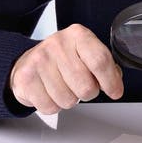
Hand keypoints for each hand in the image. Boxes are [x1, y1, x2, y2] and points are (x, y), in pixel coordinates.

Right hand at [9, 24, 123, 113]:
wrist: (28, 62)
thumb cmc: (62, 59)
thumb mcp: (86, 53)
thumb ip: (104, 65)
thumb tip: (115, 82)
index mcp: (78, 34)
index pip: (100, 60)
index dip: (111, 81)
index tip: (114, 91)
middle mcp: (58, 44)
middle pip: (86, 86)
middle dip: (88, 93)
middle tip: (81, 85)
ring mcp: (40, 60)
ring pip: (68, 100)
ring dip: (69, 100)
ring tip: (62, 86)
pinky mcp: (26, 78)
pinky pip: (50, 107)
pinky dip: (53, 106)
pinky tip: (49, 91)